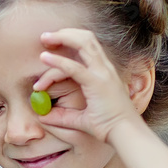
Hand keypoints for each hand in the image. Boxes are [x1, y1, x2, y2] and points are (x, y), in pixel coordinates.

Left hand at [31, 28, 146, 143]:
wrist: (124, 134)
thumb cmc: (107, 127)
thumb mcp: (80, 119)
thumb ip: (62, 116)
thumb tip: (43, 115)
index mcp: (103, 72)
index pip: (85, 49)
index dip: (66, 45)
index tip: (45, 55)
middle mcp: (105, 68)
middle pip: (86, 38)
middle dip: (65, 33)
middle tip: (45, 37)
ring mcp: (103, 73)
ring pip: (84, 44)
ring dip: (62, 38)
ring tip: (44, 40)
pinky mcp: (97, 83)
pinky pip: (74, 68)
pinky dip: (58, 61)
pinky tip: (44, 58)